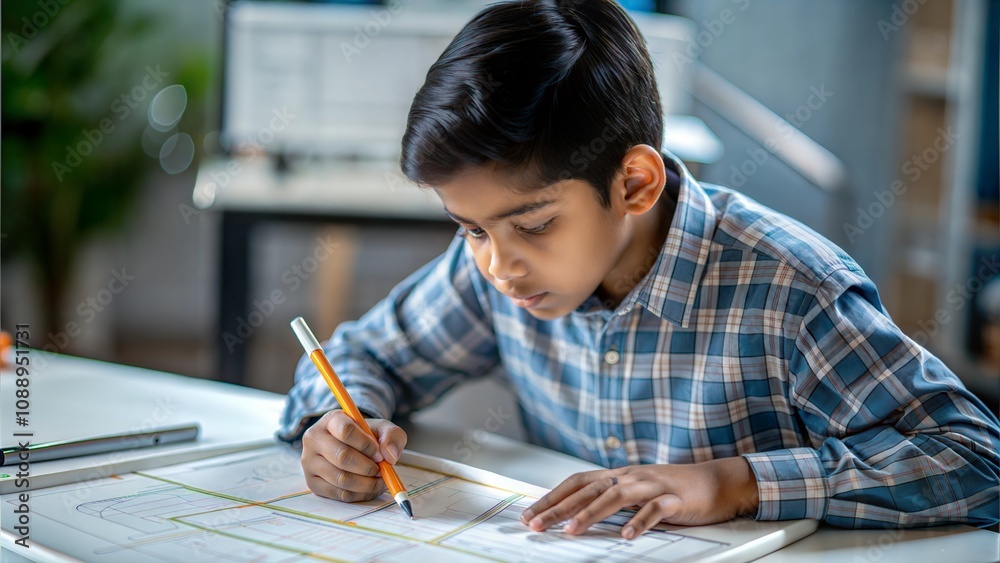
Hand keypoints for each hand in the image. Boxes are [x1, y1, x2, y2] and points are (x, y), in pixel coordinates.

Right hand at [301, 410, 406, 501]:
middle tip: (380, 469)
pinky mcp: (312, 483)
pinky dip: (360, 494)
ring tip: (378, 478)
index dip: (367, 445)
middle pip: (342, 457)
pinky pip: (339, 494)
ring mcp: (309, 462)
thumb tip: (389, 455)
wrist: (352, 448)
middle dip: (368, 467)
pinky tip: (369, 487)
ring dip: (366, 483)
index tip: (380, 454)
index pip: (346, 431)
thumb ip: (392, 436)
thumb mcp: (383, 428)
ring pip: (341, 479)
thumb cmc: (366, 436)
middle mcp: (314, 439)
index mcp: (330, 420)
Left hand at [520, 457, 758, 538]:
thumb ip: (609, 499)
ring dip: (590, 514)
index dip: (552, 497)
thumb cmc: (674, 489)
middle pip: (588, 490)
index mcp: (618, 475)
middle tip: (536, 524)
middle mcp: (630, 476)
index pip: (577, 483)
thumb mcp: (635, 491)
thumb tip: (575, 512)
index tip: (530, 514)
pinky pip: (654, 510)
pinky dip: (639, 522)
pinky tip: (627, 535)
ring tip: (571, 530)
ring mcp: (651, 485)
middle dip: (559, 508)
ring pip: (615, 497)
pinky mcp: (674, 498)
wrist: (716, 481)